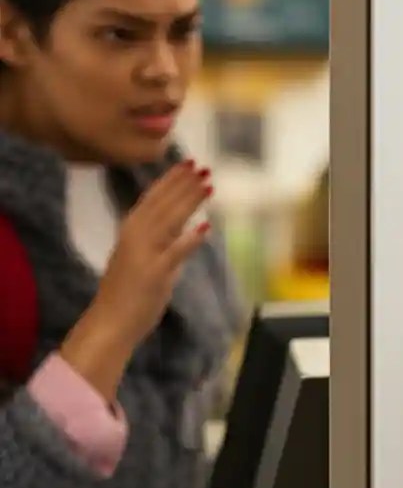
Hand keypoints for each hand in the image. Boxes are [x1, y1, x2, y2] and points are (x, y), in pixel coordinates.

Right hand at [61, 161, 212, 398]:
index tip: (188, 164)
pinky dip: (190, 239)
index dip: (172, 180)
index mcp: (130, 231)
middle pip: (162, 204)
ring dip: (188, 200)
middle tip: (203, 166)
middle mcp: (135, 237)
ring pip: (169, 220)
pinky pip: (175, 252)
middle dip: (183, 184)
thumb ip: (165, 244)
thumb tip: (190, 233)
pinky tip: (206, 225)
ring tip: (208, 184)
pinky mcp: (154, 273)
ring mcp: (144, 254)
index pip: (153, 199)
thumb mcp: (145, 260)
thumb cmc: (128, 294)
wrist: (110, 323)